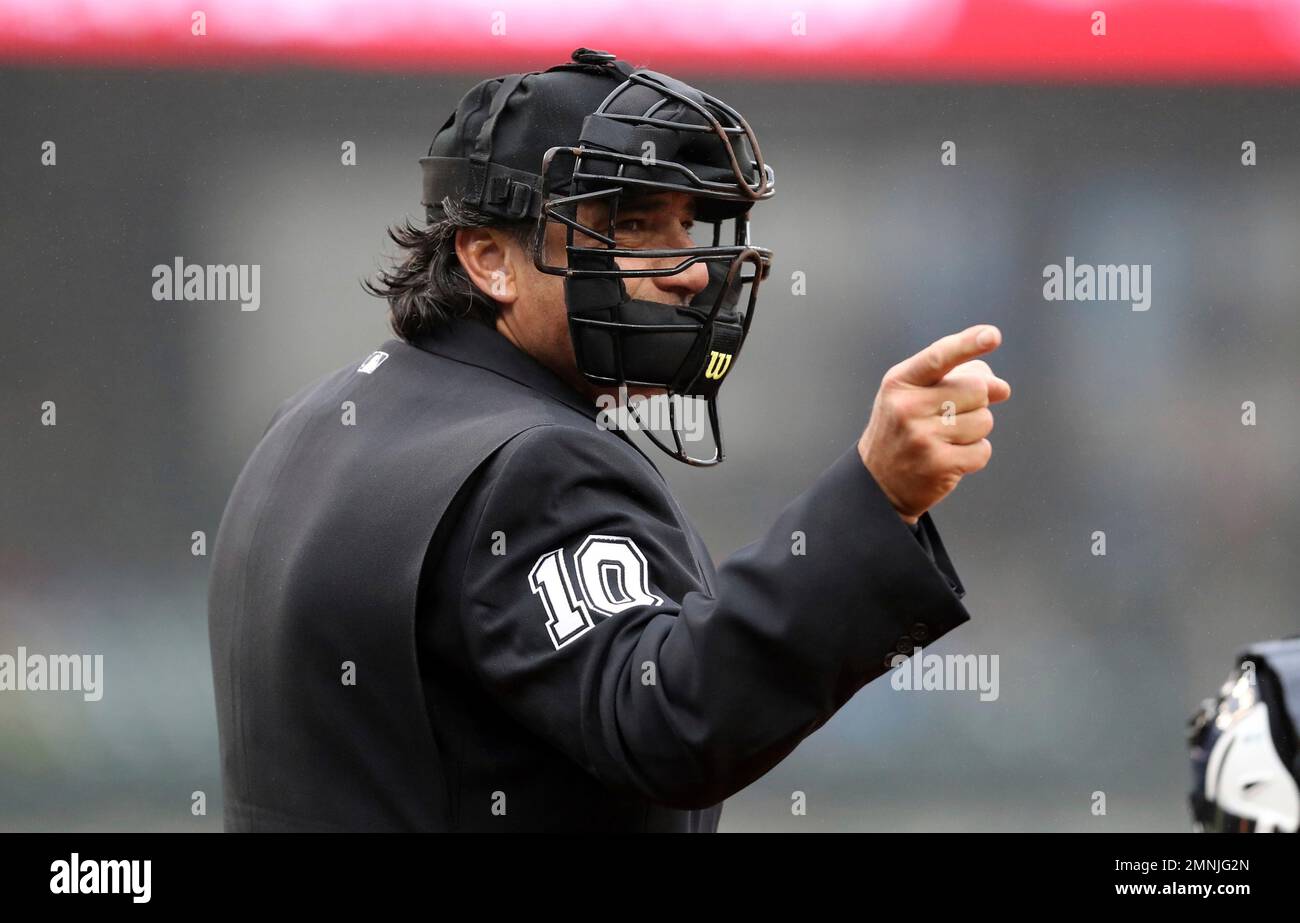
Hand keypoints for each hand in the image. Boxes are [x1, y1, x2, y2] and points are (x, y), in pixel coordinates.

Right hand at [858, 325, 1010, 523]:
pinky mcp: (939, 465)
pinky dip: (975, 454)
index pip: (939, 357)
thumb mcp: (914, 395)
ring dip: (976, 430)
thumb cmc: (904, 429)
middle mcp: (908, 408)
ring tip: (947, 439)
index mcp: (900, 383)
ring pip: (984, 421)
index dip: (968, 344)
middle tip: (952, 416)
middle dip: (977, 402)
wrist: (878, 482)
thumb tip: (1001, 388)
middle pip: (977, 390)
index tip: (993, 335)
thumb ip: (956, 379)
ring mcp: (923, 438)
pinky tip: (951, 457)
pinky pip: (983, 450)